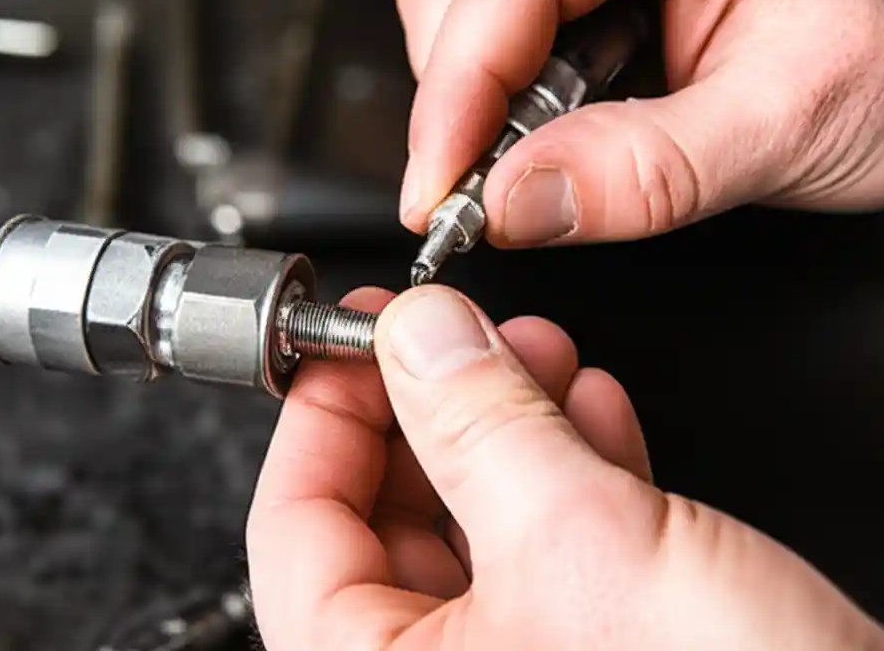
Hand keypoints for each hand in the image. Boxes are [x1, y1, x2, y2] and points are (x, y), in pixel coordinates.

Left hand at [247, 287, 883, 648]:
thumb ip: (482, 423)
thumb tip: (418, 337)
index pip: (293, 529)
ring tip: (529, 353)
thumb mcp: (580, 542)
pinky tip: (590, 413)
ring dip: (503, 424)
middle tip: (448, 334)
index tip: (352, 343)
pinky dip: (566, 470)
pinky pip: (552, 551)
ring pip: (476, 525)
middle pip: (385, 517)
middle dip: (427, 406)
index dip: (319, 416)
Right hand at [395, 0, 883, 246]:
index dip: (458, 97)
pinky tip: (577, 125)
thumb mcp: (792, 117)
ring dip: (484, 98)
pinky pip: (513, 28)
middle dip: (463, 97)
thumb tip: (516, 203)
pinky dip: (515, 96)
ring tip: (565, 150)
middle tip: (501, 187)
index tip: (439, 193)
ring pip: (467, 5)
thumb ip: (647, 169)